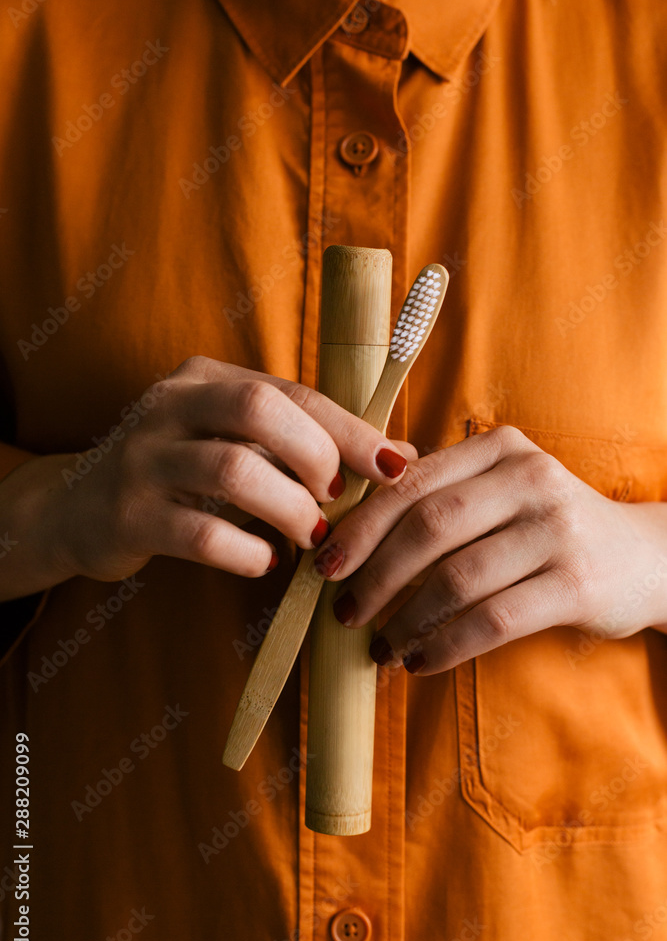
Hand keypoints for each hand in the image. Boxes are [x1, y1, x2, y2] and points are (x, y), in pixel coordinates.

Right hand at [1, 356, 409, 595]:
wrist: (77, 508)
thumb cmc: (179, 475)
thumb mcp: (234, 443)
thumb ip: (304, 442)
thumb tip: (400, 457)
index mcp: (203, 379)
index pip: (290, 392)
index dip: (349, 428)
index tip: (394, 466)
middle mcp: (169, 406)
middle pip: (260, 410)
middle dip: (316, 457)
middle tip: (336, 500)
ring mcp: (142, 459)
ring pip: (233, 471)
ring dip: (289, 509)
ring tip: (311, 537)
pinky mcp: (126, 516)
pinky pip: (200, 533)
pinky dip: (246, 551)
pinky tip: (264, 561)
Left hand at [314, 426, 666, 674]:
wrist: (646, 557)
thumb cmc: (550, 525)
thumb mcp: (503, 487)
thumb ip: (441, 487)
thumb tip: (350, 508)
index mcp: (501, 448)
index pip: (413, 483)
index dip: (361, 526)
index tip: (324, 563)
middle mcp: (530, 478)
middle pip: (429, 526)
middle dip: (375, 574)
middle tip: (344, 611)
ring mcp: (557, 529)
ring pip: (456, 578)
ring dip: (405, 620)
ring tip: (381, 647)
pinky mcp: (576, 583)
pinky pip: (491, 620)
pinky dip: (445, 645)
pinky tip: (420, 661)